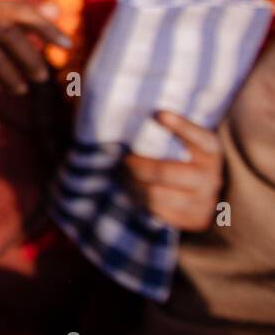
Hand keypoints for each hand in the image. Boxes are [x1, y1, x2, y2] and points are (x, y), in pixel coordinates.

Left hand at [123, 112, 223, 232]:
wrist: (212, 197)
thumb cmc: (190, 160)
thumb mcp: (190, 142)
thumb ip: (175, 130)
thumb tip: (148, 116)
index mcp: (211, 151)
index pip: (199, 137)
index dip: (181, 126)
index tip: (159, 114)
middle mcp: (211, 177)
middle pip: (163, 171)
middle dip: (135, 166)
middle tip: (122, 160)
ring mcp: (203, 201)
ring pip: (155, 195)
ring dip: (131, 184)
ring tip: (122, 175)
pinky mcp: (193, 220)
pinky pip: (156, 211)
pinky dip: (138, 199)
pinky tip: (131, 189)